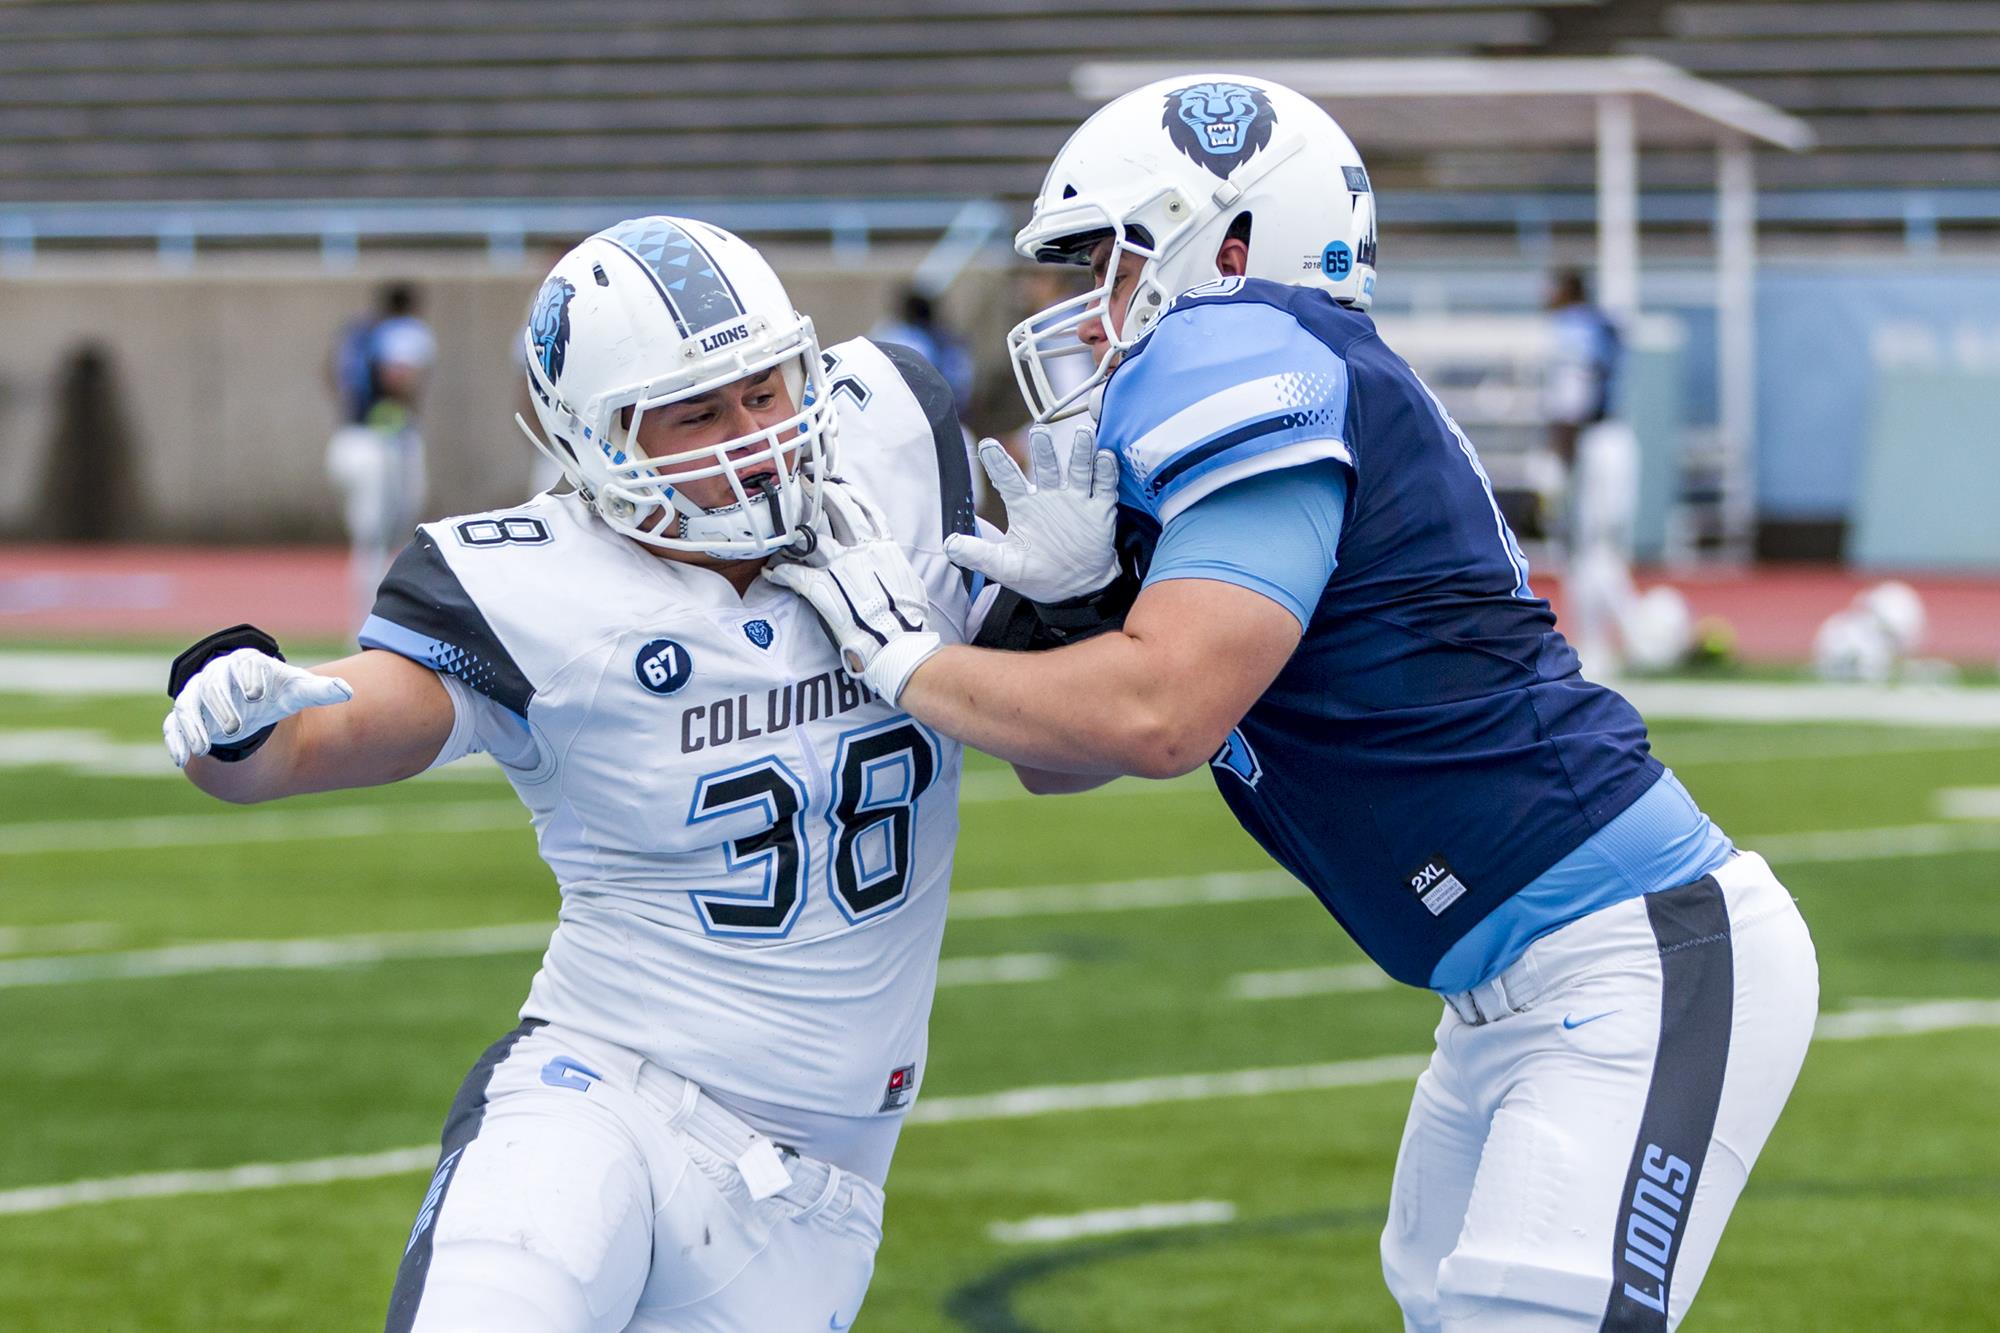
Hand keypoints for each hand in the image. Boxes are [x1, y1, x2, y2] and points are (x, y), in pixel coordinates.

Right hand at [163, 649, 351, 766]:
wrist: (247, 703)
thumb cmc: (272, 693)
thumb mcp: (296, 691)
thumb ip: (319, 691)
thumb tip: (348, 692)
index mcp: (242, 664)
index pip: (242, 665)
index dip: (249, 677)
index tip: (258, 693)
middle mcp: (214, 678)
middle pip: (212, 688)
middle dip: (221, 707)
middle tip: (236, 728)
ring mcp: (195, 698)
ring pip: (188, 709)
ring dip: (194, 728)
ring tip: (204, 749)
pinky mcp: (184, 718)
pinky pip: (173, 728)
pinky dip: (176, 742)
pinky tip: (182, 759)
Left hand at [763, 480, 941, 702]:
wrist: (897, 644)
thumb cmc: (909, 620)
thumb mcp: (912, 585)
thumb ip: (898, 569)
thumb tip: (895, 565)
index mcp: (885, 550)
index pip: (867, 512)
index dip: (852, 495)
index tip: (840, 485)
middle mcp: (862, 552)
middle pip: (839, 513)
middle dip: (821, 495)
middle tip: (806, 485)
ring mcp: (841, 569)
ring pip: (813, 538)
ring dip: (796, 530)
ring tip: (784, 525)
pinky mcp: (823, 590)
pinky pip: (795, 574)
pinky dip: (781, 571)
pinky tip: (772, 570)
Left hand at [945, 424, 1119, 602]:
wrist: (1076, 589)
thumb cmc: (1038, 573)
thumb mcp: (1005, 566)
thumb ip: (979, 554)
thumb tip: (949, 545)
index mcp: (1023, 505)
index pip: (1008, 479)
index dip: (998, 463)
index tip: (986, 446)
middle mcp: (1050, 496)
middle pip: (1046, 467)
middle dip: (1043, 450)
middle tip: (1039, 431)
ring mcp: (1076, 500)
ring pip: (1078, 470)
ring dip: (1080, 452)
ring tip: (1081, 434)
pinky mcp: (1099, 510)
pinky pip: (1104, 487)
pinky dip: (1105, 472)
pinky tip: (1105, 456)